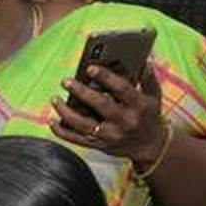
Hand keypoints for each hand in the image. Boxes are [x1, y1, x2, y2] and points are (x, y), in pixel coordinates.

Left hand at [51, 62, 166, 165]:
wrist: (151, 146)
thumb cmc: (149, 115)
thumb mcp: (154, 95)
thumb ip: (147, 78)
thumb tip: (143, 58)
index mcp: (139, 106)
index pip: (122, 90)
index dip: (106, 78)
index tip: (90, 68)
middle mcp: (124, 121)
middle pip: (100, 106)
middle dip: (82, 92)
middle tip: (66, 81)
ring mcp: (111, 135)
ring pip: (85, 125)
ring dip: (66, 112)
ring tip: (55, 99)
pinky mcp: (100, 145)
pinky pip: (77, 140)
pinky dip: (62, 132)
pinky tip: (52, 121)